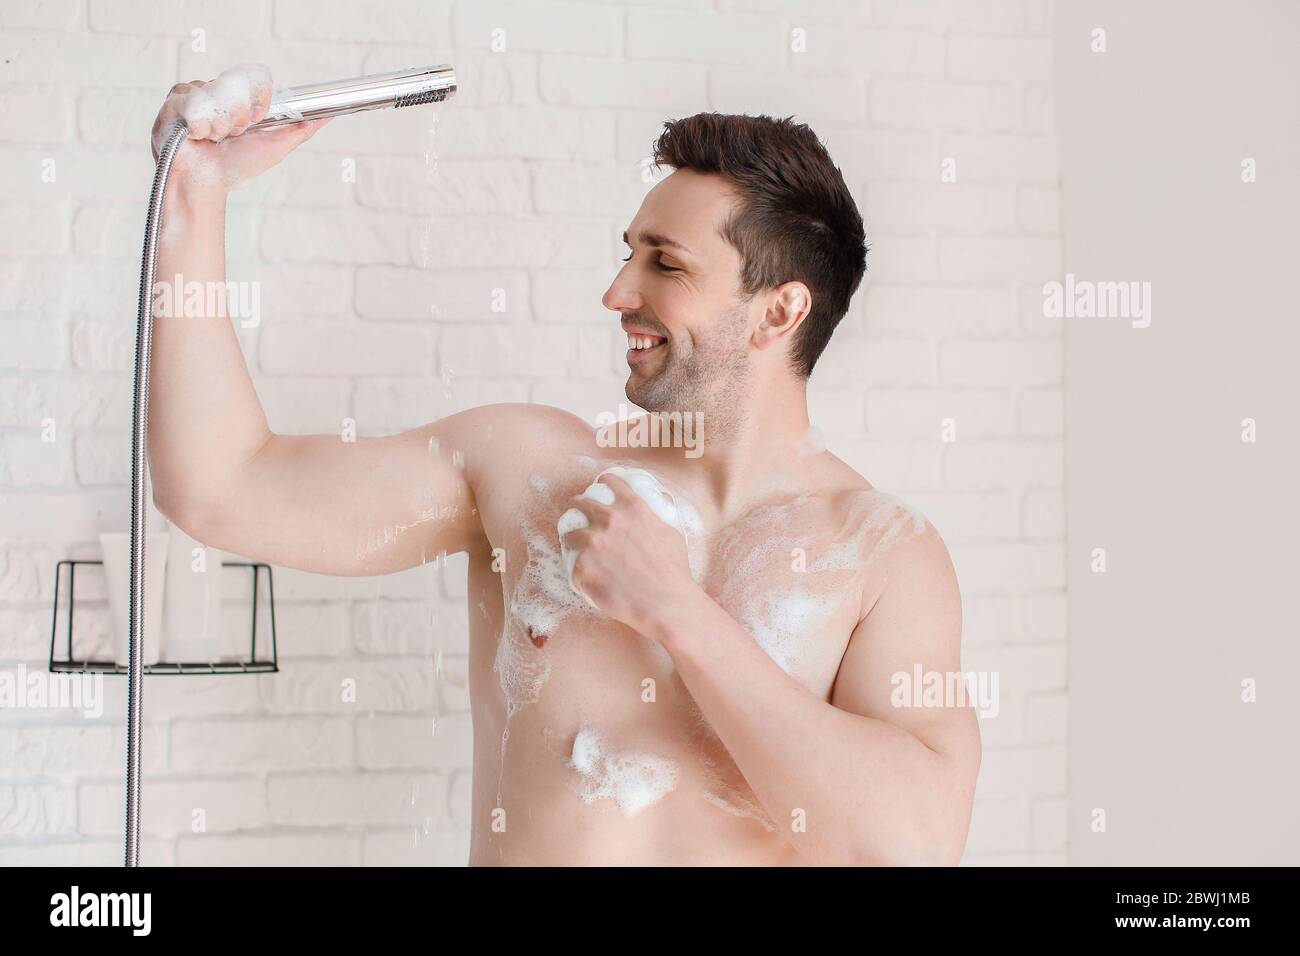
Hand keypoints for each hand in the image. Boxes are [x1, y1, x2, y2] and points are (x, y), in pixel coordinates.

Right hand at [150, 63, 330, 193]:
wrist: (204, 183)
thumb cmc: (236, 168)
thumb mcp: (277, 146)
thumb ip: (302, 129)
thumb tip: (330, 115)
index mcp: (238, 104)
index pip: (249, 81)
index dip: (254, 98)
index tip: (257, 119)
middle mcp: (216, 98)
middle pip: (230, 82)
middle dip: (237, 112)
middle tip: (234, 134)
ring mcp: (193, 98)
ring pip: (209, 87)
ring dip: (218, 118)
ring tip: (214, 138)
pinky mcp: (172, 102)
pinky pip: (187, 93)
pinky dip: (197, 118)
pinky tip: (197, 134)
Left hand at [562, 473, 697, 634]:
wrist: (666, 602)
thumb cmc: (673, 570)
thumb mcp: (670, 532)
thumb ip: (655, 515)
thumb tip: (655, 503)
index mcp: (632, 507)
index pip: (610, 481)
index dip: (603, 483)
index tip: (599, 488)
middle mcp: (609, 519)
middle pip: (581, 503)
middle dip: (577, 507)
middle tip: (577, 515)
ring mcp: (592, 543)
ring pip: (570, 535)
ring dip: (573, 541)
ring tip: (578, 551)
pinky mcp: (582, 567)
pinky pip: (573, 566)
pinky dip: (581, 572)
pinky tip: (590, 579)